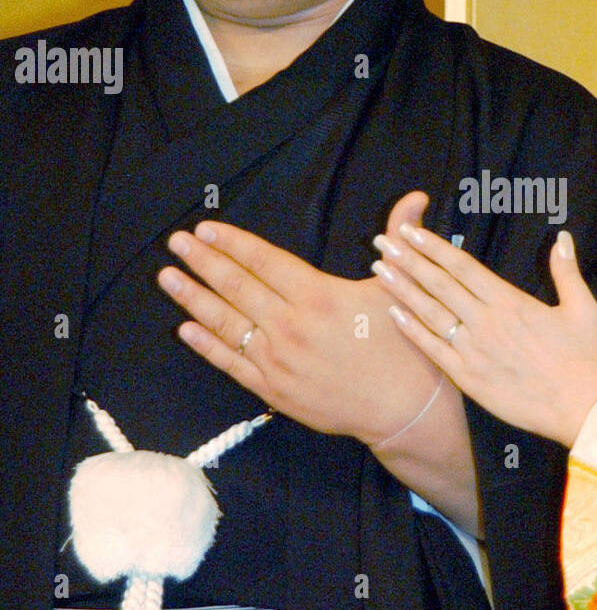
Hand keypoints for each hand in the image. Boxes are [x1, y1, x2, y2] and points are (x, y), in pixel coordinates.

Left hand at [156, 198, 440, 443]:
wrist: (405, 412)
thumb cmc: (404, 348)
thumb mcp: (397, 288)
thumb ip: (395, 238)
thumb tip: (414, 197)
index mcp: (318, 296)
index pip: (264, 261)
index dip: (232, 243)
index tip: (205, 229)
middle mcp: (291, 326)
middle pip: (237, 287)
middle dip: (202, 261)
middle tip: (176, 242)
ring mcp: (278, 360)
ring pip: (226, 323)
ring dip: (193, 298)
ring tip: (168, 278)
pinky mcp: (274, 389)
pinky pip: (231, 363)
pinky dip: (206, 345)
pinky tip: (185, 329)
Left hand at [371, 193, 596, 447]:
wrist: (579, 407)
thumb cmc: (583, 358)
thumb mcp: (582, 308)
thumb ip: (566, 271)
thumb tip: (563, 238)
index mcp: (510, 301)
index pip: (462, 265)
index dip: (433, 246)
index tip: (410, 232)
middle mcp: (486, 321)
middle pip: (439, 283)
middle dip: (408, 260)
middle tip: (381, 242)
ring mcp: (474, 349)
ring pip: (430, 312)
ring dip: (402, 289)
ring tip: (379, 270)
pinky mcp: (468, 377)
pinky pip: (434, 349)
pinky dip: (411, 330)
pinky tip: (393, 313)